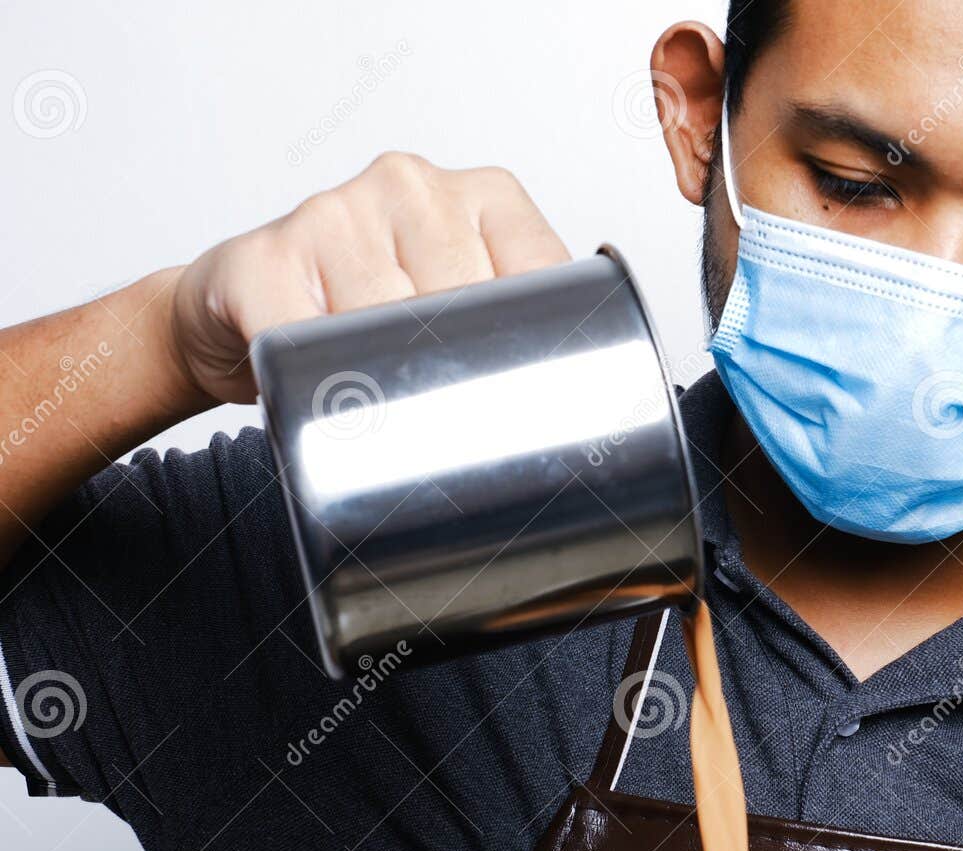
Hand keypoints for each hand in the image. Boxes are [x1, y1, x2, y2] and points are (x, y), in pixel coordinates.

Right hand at [169, 152, 569, 402]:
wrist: (236, 310)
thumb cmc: (361, 310)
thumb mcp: (456, 301)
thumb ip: (514, 324)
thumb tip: (581, 396)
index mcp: (479, 194)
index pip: (537, 271)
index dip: (531, 341)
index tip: (521, 388)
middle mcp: (408, 185)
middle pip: (463, 301)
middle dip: (458, 367)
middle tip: (446, 408)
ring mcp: (333, 213)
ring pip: (386, 320)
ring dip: (384, 376)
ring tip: (379, 396)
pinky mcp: (262, 257)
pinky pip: (300, 335)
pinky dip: (314, 375)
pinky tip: (320, 383)